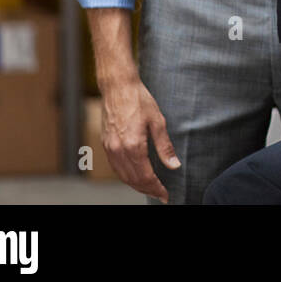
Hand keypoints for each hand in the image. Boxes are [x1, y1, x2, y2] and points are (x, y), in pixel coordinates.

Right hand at [99, 75, 179, 201]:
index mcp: (133, 146)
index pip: (145, 176)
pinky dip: (126, 175)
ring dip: (136, 185)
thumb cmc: (139, 100)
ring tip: (149, 188)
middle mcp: (118, 150)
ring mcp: (110, 148)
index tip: (165, 194)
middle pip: (133, 180)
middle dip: (147, 189)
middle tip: (160, 194)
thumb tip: (174, 165)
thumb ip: (165, 146)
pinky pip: (116, 167)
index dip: (156, 188)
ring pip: (122, 176)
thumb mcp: (158, 122)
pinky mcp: (106, 144)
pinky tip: (135, 175)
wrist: (118, 87)